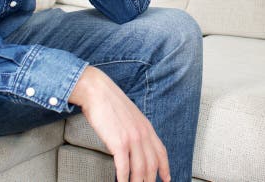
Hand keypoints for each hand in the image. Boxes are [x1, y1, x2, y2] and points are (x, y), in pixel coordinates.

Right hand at [69, 66, 169, 181]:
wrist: (97, 92)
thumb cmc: (109, 103)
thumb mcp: (130, 115)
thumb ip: (136, 128)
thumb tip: (134, 144)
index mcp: (146, 127)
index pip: (161, 152)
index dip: (165, 168)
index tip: (166, 178)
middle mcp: (142, 134)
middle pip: (151, 165)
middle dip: (150, 180)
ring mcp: (132, 139)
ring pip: (139, 170)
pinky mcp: (119, 143)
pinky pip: (124, 168)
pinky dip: (123, 179)